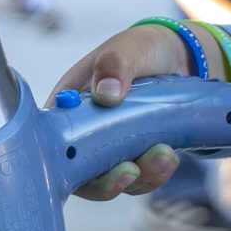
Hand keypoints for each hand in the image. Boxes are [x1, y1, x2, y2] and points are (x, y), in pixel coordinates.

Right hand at [54, 26, 194, 199]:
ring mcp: (110, 147)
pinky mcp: (134, 156)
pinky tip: (170, 159)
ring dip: (140, 177)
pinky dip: (155, 174)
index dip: (62, 164)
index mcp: (69, 107)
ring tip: (165, 156)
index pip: (53, 143)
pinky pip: (140, 178)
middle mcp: (84, 133)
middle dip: (105, 181)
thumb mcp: (127, 49)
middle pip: (81, 173)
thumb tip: (105, 94)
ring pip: (114, 179)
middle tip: (130, 172)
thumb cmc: (141, 49)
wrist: (177, 57)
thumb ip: (114, 64)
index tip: (88, 167)